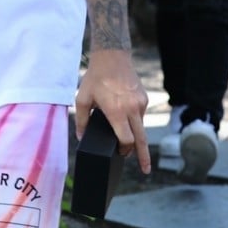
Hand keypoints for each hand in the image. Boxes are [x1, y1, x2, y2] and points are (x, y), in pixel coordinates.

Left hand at [75, 49, 150, 173]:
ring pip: (141, 127)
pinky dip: (133, 121)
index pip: (127, 140)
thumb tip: (81, 137)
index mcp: (117, 111)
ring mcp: (140, 103)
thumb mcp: (82, 99)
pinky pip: (140, 115)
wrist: (113, 57)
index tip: (120, 154)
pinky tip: (123, 116)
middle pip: (141, 139)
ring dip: (135, 136)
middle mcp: (132, 109)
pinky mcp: (144, 98)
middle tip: (145, 169)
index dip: (124, 150)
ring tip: (129, 142)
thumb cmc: (95, 78)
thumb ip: (81, 120)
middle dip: (142, 156)